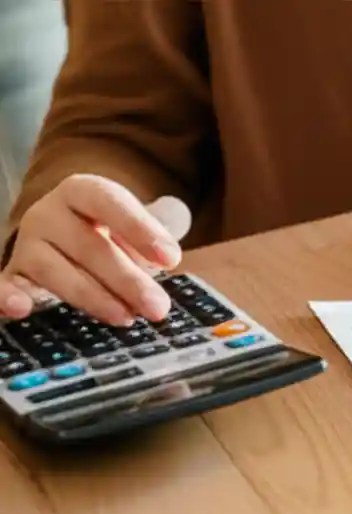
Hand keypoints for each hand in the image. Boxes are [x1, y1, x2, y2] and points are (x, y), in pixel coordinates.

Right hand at [1, 175, 188, 325]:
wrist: (62, 241)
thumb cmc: (107, 235)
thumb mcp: (131, 230)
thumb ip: (149, 243)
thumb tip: (166, 258)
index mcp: (82, 193)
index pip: (108, 202)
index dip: (139, 228)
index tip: (171, 259)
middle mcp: (49, 214)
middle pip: (88, 245)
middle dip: (127, 279)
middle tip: (157, 306)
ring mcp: (27, 245)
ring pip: (54, 270)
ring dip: (92, 296)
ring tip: (125, 317)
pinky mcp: (12, 275)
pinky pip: (3, 285)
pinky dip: (6, 297)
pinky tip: (21, 310)